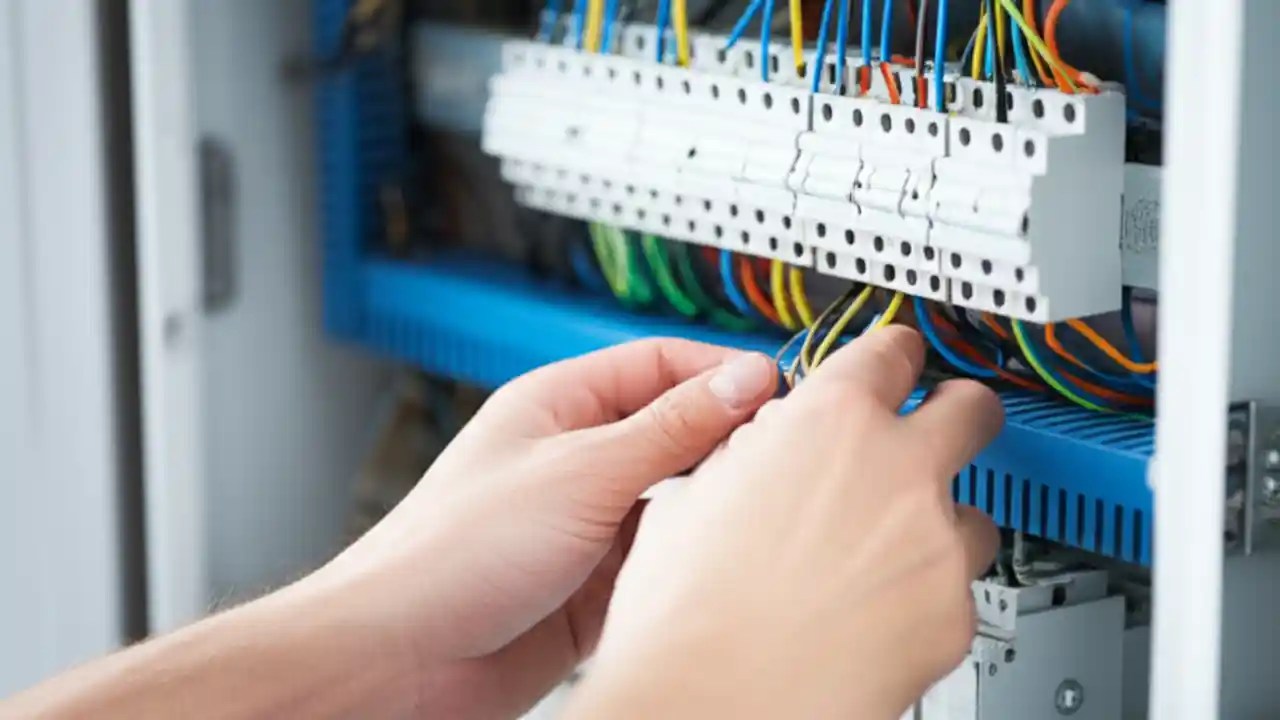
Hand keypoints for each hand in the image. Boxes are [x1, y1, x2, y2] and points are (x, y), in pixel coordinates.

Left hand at [307, 339, 777, 717]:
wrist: (403, 661)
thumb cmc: (454, 551)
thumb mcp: (583, 471)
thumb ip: (672, 427)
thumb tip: (747, 376)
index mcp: (562, 406)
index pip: (661, 364)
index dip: (722, 373)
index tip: (781, 393)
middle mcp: (577, 459)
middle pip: (675, 430)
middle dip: (727, 440)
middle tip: (782, 456)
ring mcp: (588, 524)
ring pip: (676, 500)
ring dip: (711, 506)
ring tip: (759, 512)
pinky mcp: (596, 588)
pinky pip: (664, 563)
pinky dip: (692, 563)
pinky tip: (717, 567)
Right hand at [568, 327, 1003, 719]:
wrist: (710, 705)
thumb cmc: (686, 612)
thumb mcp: (695, 492)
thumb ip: (756, 450)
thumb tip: (773, 442)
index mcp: (830, 422)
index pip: (891, 351)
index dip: (892, 355)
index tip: (897, 363)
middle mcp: (898, 470)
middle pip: (972, 408)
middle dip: (955, 414)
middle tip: (932, 432)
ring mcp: (935, 544)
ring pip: (972, 511)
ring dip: (935, 523)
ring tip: (878, 560)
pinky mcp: (955, 614)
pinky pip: (956, 588)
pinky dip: (924, 595)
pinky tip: (871, 616)